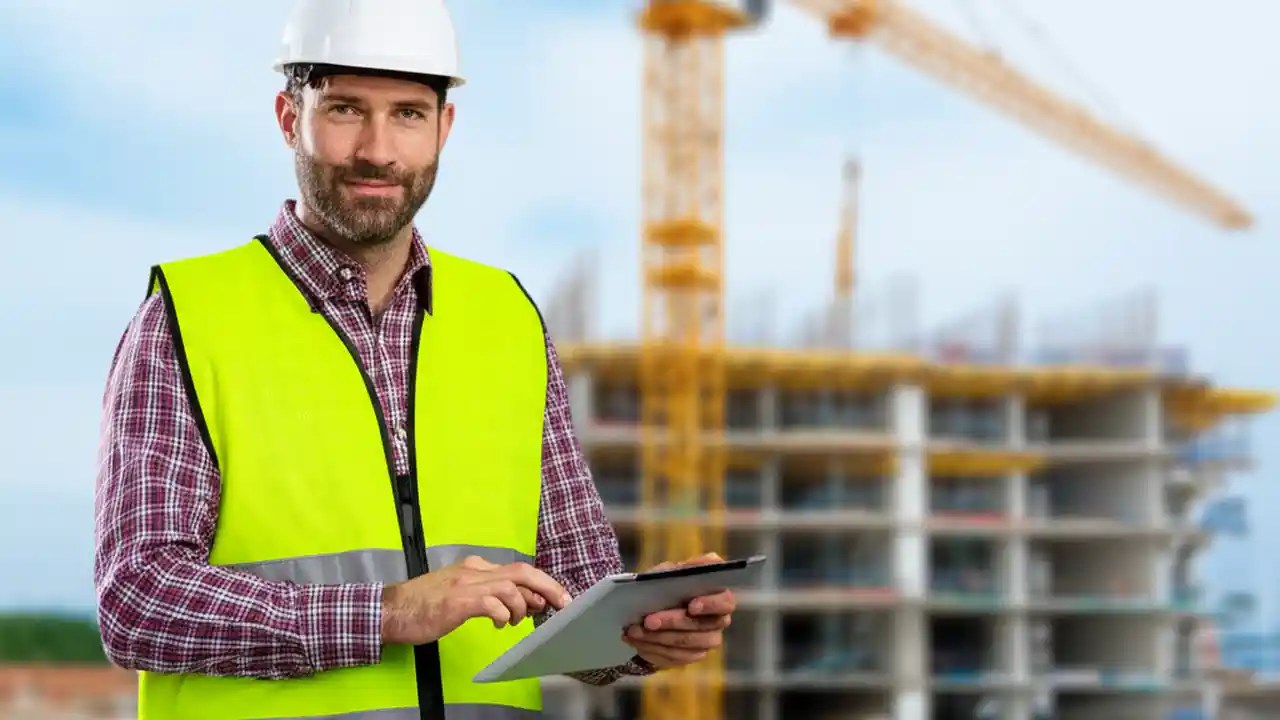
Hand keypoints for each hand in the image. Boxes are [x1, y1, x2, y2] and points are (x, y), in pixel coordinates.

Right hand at [380, 555, 570, 644]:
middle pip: (522, 572)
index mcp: (475, 567)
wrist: (391, 610)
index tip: (556, 598)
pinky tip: (499, 623)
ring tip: (516, 620)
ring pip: (511, 586)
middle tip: (562, 604)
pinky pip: (492, 602)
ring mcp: (466, 584)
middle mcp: (474, 570)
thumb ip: (490, 595)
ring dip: (522, 605)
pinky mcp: (458, 601)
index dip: (542, 582)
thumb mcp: (460, 593)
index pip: (518, 569)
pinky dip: (503, 613)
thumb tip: (525, 603)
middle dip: (547, 587)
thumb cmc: (424, 605)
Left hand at [621, 553, 735, 668]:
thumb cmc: (667, 586)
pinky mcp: (693, 655)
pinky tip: (638, 640)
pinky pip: (676, 656)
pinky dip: (654, 648)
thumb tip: (691, 568)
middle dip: (673, 623)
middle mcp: (719, 620)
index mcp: (719, 595)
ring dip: (659, 638)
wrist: (653, 609)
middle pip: (703, 626)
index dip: (711, 605)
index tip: (692, 606)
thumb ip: (681, 570)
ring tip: (634, 631)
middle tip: (648, 621)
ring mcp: (708, 640)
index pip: (725, 602)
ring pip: (687, 644)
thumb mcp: (670, 572)